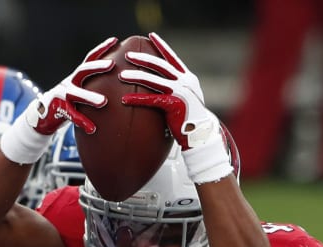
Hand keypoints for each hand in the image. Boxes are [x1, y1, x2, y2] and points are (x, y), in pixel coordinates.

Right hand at [0, 38, 115, 162]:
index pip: (89, 59)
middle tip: (112, 65)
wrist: (41, 116)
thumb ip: (91, 85)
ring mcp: (62, 96)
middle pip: (82, 71)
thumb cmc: (66, 103)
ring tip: (104, 102)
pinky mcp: (58, 110)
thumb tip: (117, 79)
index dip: (101, 49)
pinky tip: (92, 129)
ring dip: (90, 97)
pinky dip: (82, 122)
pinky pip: (71, 115)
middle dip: (97, 66)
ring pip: (76, 94)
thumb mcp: (77, 90)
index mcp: (76, 76)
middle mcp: (69, 82)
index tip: (115, 40)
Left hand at [120, 32, 232, 182]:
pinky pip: (151, 100)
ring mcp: (180, 92)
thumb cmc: (190, 119)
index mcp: (188, 78)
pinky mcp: (174, 105)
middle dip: (143, 58)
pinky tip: (125, 99)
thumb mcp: (185, 98)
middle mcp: (185, 82)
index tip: (151, 35)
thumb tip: (160, 84)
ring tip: (121, 75)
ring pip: (154, 80)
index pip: (172, 57)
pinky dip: (137, 99)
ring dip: (136, 76)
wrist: (202, 134)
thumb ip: (175, 89)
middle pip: (160, 65)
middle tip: (128, 54)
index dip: (161, 46)